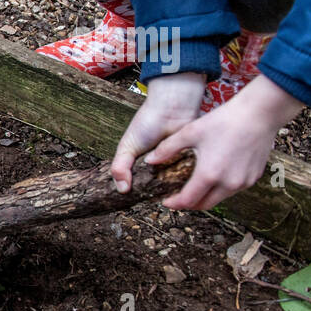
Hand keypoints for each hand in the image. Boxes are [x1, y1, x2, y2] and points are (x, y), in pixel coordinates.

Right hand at [110, 72, 204, 192]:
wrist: (172, 108)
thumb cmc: (148, 123)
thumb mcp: (127, 147)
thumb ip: (120, 167)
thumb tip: (123, 190)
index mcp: (142, 164)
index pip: (137, 185)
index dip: (134, 193)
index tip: (131, 202)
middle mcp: (159, 166)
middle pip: (154, 188)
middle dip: (151, 192)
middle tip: (149, 198)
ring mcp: (175, 165)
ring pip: (170, 185)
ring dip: (167, 187)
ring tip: (166, 191)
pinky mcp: (190, 162)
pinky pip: (187, 176)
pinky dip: (183, 180)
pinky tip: (180, 183)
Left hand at [145, 75, 303, 210]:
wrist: (260, 113)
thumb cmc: (223, 120)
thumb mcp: (190, 133)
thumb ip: (167, 149)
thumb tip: (149, 161)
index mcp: (209, 174)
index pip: (187, 201)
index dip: (174, 203)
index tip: (165, 201)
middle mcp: (228, 183)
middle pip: (204, 205)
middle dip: (189, 204)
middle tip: (177, 198)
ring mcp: (244, 182)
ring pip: (220, 198)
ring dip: (205, 197)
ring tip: (194, 188)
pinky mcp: (255, 177)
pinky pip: (234, 189)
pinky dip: (221, 188)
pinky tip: (214, 178)